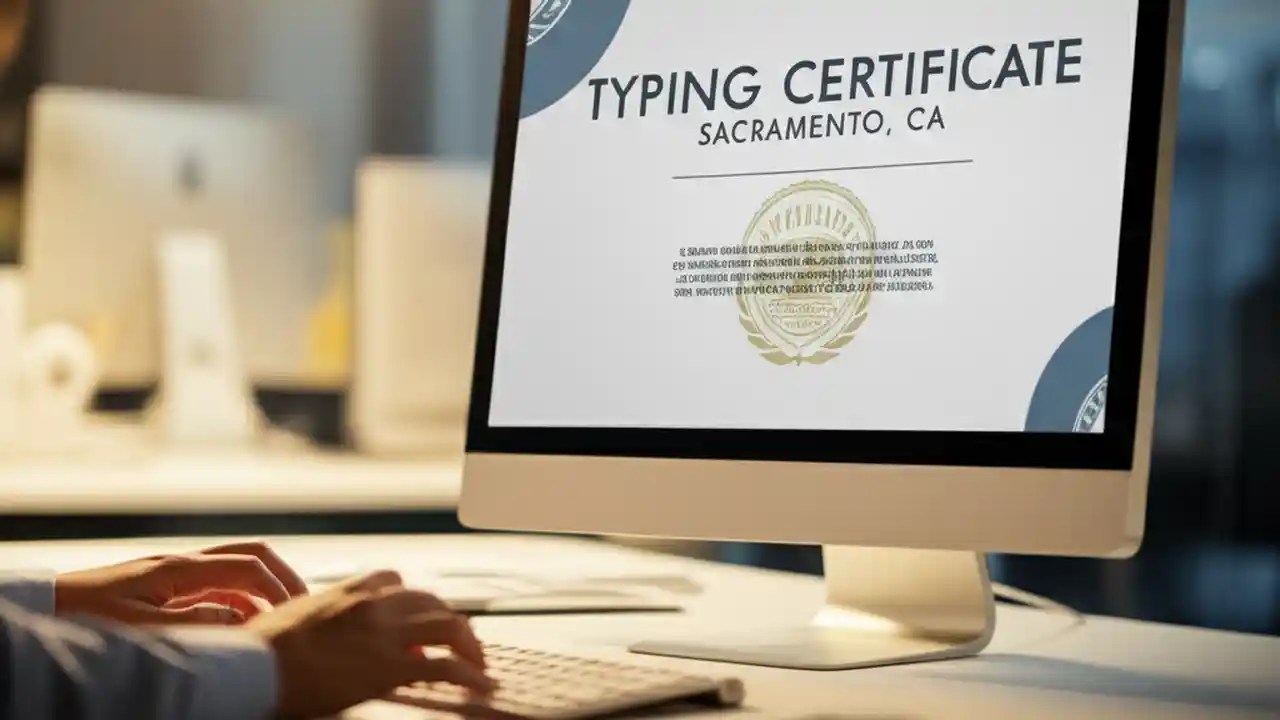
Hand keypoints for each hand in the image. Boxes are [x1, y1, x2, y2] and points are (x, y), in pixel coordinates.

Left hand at [55, 541, 307, 624]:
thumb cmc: (89, 617)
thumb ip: (198, 624)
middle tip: (304, 606)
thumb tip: (243, 622)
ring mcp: (177, 572)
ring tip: (280, 621)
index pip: (250, 566)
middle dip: (283, 577)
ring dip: (263, 592)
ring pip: (238, 570)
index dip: (280, 588)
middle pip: (252, 554)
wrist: (50, 606)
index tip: (299, 614)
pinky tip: (244, 627)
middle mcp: (184, 562)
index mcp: (181, 567)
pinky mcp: (169, 586)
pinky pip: (217, 588)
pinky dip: (240, 603)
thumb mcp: (146, 628)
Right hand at [247, 570, 493, 719]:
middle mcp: (374, 604)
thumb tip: (320, 637)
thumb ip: (318, 620)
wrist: (251, 667)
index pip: (393, 581)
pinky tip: (482, 686)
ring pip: (449, 626)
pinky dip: (470, 675)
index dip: (411, 602)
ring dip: (469, 645)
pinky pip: (444, 667)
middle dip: (450, 621)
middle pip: (430, 602)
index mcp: (348, 590)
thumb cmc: (257, 649)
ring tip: (478, 665)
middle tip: (460, 643)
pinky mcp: (391, 667)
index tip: (417, 619)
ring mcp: (386, 633)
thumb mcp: (291, 619)